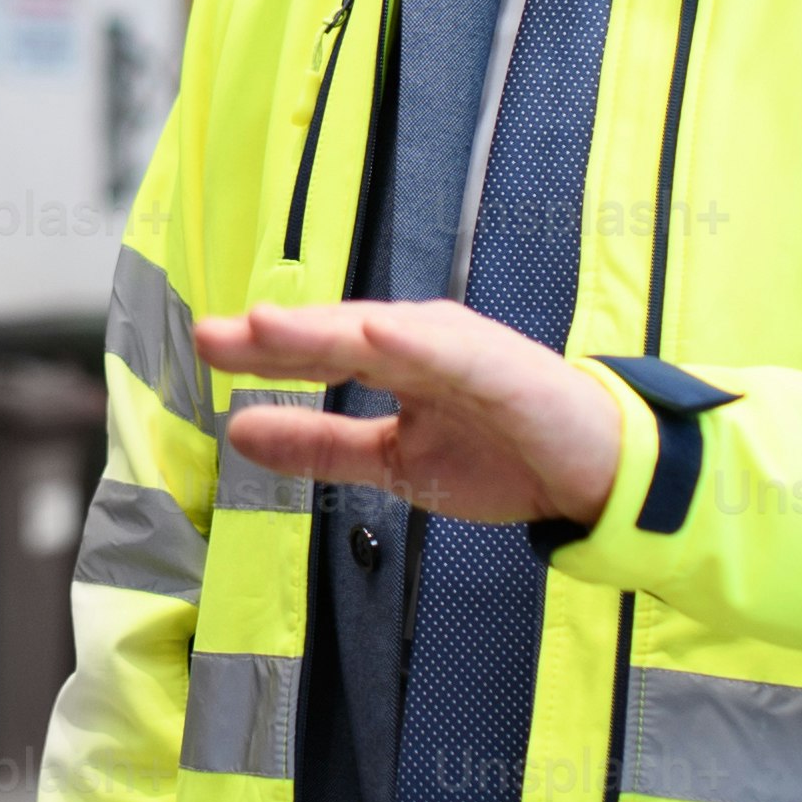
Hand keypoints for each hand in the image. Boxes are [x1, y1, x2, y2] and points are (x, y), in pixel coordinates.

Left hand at [201, 298, 625, 532]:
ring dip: (326, 329)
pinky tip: (374, 334)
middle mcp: (423, 344)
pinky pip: (454, 355)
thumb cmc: (503, 454)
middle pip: (339, 334)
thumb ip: (320, 445)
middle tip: (214, 334)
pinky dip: (414, 343)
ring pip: (384, 335)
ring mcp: (463, 352)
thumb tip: (238, 433)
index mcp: (398, 360)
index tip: (205, 346)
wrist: (596, 474)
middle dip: (277, 335)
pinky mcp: (504, 370)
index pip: (318, 352)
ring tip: (268, 327)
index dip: (262, 351)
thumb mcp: (393, 461)